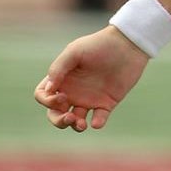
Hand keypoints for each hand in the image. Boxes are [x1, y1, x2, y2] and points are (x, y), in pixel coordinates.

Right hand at [34, 27, 150, 131]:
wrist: (127, 45)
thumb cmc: (99, 45)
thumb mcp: (74, 51)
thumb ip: (58, 68)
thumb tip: (48, 89)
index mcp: (61, 79)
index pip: (43, 96)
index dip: (47, 101)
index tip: (61, 96)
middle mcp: (72, 91)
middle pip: (55, 113)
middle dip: (58, 120)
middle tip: (69, 117)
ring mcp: (89, 98)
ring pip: (76, 120)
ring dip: (75, 126)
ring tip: (81, 124)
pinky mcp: (107, 102)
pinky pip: (99, 118)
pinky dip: (97, 123)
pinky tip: (96, 122)